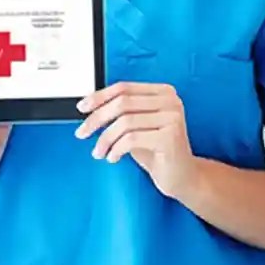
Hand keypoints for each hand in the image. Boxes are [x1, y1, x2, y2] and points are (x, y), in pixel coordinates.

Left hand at [75, 82, 196, 197]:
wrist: (182, 177)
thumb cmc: (157, 151)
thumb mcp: (136, 127)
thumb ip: (120, 112)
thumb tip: (88, 106)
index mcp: (162, 92)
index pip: (124, 87)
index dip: (99, 97)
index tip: (82, 108)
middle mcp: (170, 101)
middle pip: (122, 103)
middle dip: (97, 118)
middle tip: (82, 132)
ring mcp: (172, 118)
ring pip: (125, 122)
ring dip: (105, 139)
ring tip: (98, 152)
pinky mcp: (170, 137)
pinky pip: (131, 139)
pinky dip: (116, 149)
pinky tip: (113, 158)